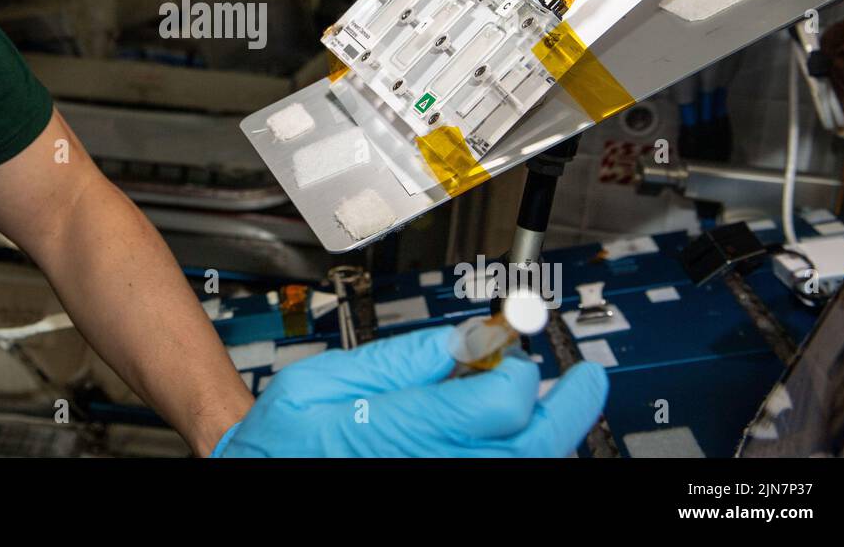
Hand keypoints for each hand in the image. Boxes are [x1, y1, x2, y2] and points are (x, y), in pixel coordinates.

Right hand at [212, 325, 607, 456]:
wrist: (259, 479)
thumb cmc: (284, 437)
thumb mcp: (320, 381)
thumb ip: (394, 360)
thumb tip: (459, 340)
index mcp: (394, 432)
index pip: (496, 405)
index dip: (514, 367)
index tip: (507, 342)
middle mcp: (427, 469)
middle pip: (528, 447)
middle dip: (566, 410)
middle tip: (584, 381)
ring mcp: (436, 490)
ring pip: (520, 469)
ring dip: (544, 435)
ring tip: (547, 404)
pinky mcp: (440, 502)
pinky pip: (497, 481)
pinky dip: (516, 456)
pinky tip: (511, 434)